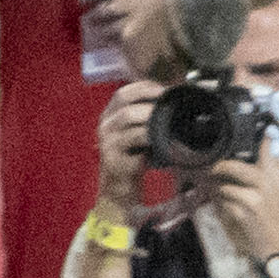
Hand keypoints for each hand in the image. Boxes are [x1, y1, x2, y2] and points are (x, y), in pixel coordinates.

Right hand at [94, 79, 162, 217]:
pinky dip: (149, 139)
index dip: (145, 87)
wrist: (119, 190)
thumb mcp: (136, 134)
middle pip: (125, 102)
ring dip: (150, 118)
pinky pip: (134, 143)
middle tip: (170, 105)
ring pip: (127, 117)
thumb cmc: (132, 159)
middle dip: (150, 100)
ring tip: (166, 122)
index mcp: (109, 115)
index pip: (124, 92)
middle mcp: (105, 125)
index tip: (165, 90)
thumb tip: (173, 101)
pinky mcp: (113, 159)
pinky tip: (162, 143)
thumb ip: (146, 118)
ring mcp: (107, 141)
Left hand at [207, 148, 278, 261]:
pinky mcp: (242, 215)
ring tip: (211, 186)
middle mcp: (265, 187)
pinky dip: (219, 202)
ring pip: (225, 187)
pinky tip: (218, 202)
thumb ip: (278, 175)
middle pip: (236, 168)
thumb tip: (271, 155)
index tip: (255, 134)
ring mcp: (252, 201)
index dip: (260, 141)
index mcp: (278, 181)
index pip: (266, 154)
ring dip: (216, 187)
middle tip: (213, 166)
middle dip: (221, 166)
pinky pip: (224, 204)